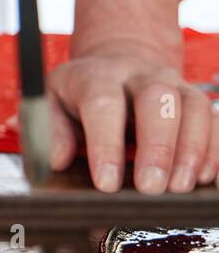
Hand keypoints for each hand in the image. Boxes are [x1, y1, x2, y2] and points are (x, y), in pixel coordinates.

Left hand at [48, 41, 217, 192]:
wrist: (117, 64)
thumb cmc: (78, 94)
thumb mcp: (50, 103)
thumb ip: (50, 131)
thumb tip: (56, 160)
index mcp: (97, 75)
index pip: (103, 103)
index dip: (106, 144)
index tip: (106, 184)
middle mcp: (141, 75)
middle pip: (158, 100)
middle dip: (158, 146)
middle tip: (152, 188)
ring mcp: (175, 85)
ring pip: (195, 108)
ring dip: (191, 150)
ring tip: (180, 188)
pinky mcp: (198, 101)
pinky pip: (216, 121)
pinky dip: (215, 151)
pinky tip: (206, 179)